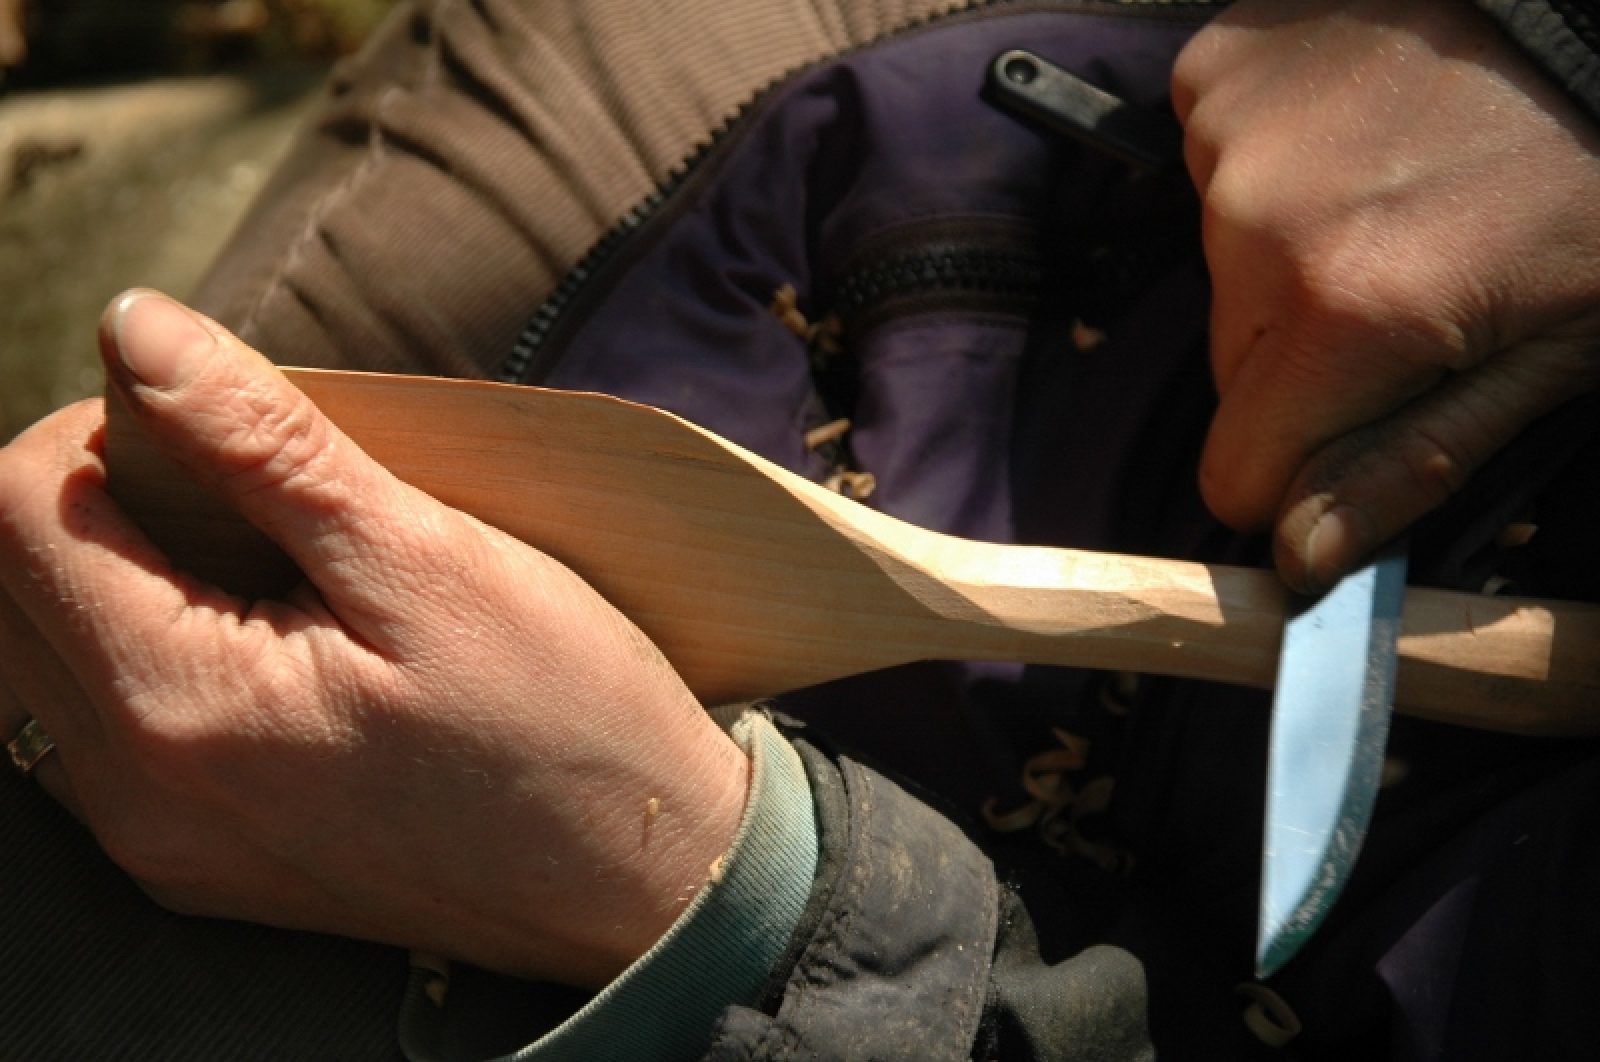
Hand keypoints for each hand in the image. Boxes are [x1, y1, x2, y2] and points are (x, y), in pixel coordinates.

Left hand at [0, 291, 748, 988]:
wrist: (642, 884)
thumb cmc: (563, 719)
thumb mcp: (431, 561)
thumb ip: (267, 446)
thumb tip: (135, 329)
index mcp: (179, 706)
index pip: (16, 512)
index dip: (95, 430)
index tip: (220, 431)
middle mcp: (132, 793)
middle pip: (6, 587)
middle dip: (91, 500)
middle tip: (239, 488)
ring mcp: (160, 841)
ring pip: (39, 658)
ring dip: (110, 576)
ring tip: (253, 563)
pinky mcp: (198, 862)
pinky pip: (98, 731)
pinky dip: (144, 651)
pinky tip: (257, 641)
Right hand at [1173, 0, 1599, 591]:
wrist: (1583, 15)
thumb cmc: (1591, 183)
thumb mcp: (1550, 352)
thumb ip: (1413, 462)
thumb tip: (1299, 557)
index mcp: (1349, 315)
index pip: (1237, 474)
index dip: (1297, 470)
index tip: (1357, 422)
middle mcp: (1260, 231)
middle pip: (1234, 375)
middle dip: (1302, 357)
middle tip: (1403, 284)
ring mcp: (1226, 144)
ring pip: (1223, 273)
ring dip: (1287, 256)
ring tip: (1389, 190)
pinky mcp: (1212, 78)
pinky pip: (1209, 172)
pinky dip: (1267, 166)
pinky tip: (1351, 131)